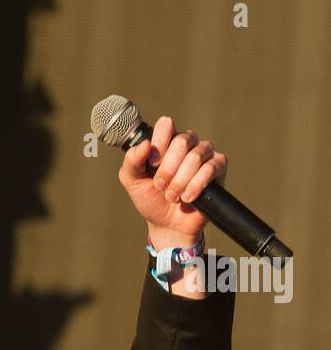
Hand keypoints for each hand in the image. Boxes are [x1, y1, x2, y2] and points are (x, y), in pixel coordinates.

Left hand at [118, 116, 227, 250]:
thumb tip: (144, 145)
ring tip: (172, 196)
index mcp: (166, 140)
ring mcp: (204, 154)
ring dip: (180, 181)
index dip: (158, 144)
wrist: (167, 225)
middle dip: (168, 169)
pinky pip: (210, 168)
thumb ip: (132, 161)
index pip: (166, 124)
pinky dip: (196, 185)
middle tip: (160, 186)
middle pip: (181, 141)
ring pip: (195, 157)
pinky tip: (187, 198)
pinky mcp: (218, 168)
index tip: (151, 165)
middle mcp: (187, 143)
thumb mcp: (132, 181)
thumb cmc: (150, 199)